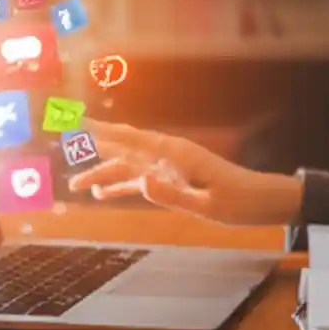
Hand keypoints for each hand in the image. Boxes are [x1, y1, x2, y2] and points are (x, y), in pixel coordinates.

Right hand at [67, 118, 303, 225]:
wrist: (264, 200)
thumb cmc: (241, 201)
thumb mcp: (208, 204)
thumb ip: (173, 195)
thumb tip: (140, 183)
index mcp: (176, 155)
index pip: (131, 141)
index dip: (102, 133)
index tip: (77, 125)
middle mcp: (170, 156)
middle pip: (124, 149)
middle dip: (94, 148)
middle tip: (64, 145)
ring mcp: (172, 167)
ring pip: (130, 166)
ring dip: (104, 172)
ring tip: (77, 184)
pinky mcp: (177, 180)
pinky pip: (142, 180)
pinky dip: (123, 185)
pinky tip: (105, 194)